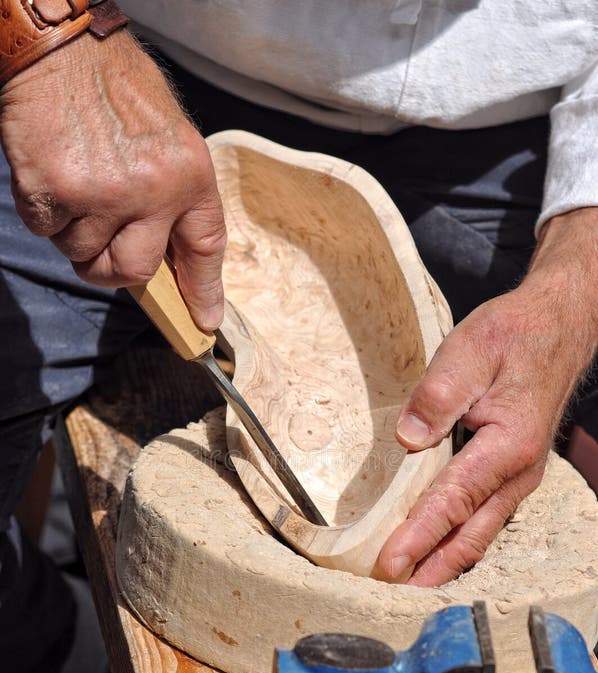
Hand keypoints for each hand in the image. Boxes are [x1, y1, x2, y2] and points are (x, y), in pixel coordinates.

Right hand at [0, 29, 224, 328]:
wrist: (61, 47)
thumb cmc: (116, 86)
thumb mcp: (171, 136)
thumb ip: (175, 197)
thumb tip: (171, 258)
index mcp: (189, 174)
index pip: (204, 246)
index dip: (203, 290)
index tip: (204, 321)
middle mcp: (151, 190)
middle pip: (134, 271)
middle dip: (115, 267)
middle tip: (104, 241)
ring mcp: (102, 194)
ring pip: (85, 256)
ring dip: (77, 233)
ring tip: (79, 184)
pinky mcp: (55, 192)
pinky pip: (49, 233)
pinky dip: (46, 213)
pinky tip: (54, 174)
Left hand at [377, 207, 597, 586]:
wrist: (556, 329)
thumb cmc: (513, 337)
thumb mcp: (470, 350)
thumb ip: (438, 396)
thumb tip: (409, 439)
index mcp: (507, 444)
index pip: (453, 501)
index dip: (420, 536)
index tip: (390, 564)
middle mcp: (518, 471)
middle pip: (471, 534)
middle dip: (432, 567)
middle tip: (392, 592)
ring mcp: (519, 476)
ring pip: (481, 532)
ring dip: (446, 560)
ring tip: (412, 584)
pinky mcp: (512, 472)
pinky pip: (485, 517)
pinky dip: (460, 539)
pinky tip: (438, 549)